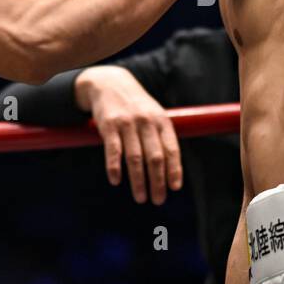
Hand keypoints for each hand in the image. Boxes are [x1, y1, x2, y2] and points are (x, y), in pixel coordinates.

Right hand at [75, 66, 181, 203]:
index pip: (171, 149)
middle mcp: (146, 121)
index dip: (174, 170)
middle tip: (158, 200)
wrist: (110, 83)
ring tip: (141, 198)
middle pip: (154, 157)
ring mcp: (127, 123)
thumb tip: (170, 171)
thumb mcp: (154, 115)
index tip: (174, 188)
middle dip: (157, 181)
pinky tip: (116, 181)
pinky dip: (114, 167)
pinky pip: (113, 150)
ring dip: (138, 181)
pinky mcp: (108, 125)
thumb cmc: (136, 106)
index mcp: (161, 121)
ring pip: (134, 157)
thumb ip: (162, 138)